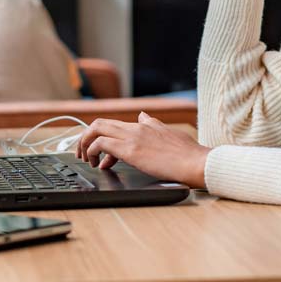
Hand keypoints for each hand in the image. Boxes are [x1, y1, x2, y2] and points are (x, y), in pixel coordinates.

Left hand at [74, 113, 210, 187]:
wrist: (197, 162)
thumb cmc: (188, 154)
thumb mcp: (169, 133)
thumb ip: (153, 125)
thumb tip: (142, 116)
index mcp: (145, 125)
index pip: (114, 124)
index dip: (102, 137)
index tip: (101, 153)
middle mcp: (136, 127)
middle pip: (99, 123)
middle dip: (85, 137)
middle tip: (83, 153)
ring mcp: (132, 137)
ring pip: (96, 130)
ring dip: (85, 144)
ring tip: (86, 160)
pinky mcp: (130, 150)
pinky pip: (101, 144)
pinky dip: (93, 152)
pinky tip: (97, 165)